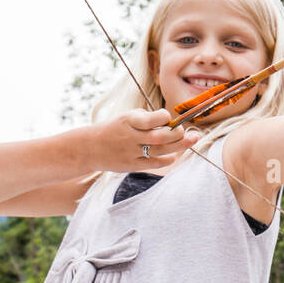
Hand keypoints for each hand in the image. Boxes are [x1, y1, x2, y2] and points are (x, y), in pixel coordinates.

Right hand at [85, 108, 202, 172]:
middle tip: (184, 130)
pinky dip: (167, 159)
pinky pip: (154, 163)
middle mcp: (131, 136)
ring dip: (180, 145)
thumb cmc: (114, 129)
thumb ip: (147, 118)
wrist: (90, 148)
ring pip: (160, 150)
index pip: (151, 119)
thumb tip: (172, 122)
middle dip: (177, 133)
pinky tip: (174, 155)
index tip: (167, 117)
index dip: (164, 117)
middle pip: (160, 137)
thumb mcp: (126, 117)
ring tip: (193, 139)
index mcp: (128, 121)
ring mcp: (131, 152)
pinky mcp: (132, 165)